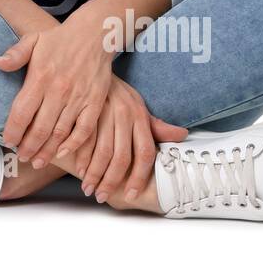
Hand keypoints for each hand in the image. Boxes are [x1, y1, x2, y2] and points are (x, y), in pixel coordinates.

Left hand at [0, 2, 117, 167]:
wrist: (94, 34)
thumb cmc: (59, 39)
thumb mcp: (34, 40)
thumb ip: (16, 54)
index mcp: (40, 77)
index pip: (21, 112)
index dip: (13, 131)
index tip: (8, 141)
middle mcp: (58, 90)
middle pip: (40, 128)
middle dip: (28, 147)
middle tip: (22, 157)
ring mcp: (78, 98)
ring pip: (60, 133)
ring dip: (48, 151)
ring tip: (38, 161)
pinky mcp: (95, 102)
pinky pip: (84, 130)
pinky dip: (73, 144)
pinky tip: (63, 153)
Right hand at [70, 76, 188, 202]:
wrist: (90, 66)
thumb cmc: (116, 93)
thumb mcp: (137, 105)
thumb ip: (156, 125)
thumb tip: (182, 135)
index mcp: (140, 115)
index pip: (145, 153)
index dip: (139, 177)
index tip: (132, 194)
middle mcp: (124, 114)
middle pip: (121, 157)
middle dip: (112, 182)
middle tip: (104, 196)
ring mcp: (104, 112)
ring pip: (101, 152)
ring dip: (94, 175)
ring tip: (90, 189)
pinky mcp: (85, 111)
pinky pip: (84, 141)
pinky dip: (81, 158)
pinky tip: (80, 170)